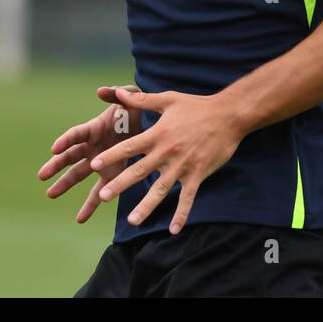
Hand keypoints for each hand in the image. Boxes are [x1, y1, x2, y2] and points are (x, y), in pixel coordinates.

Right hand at [37, 85, 142, 223]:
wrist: (147, 124)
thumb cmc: (134, 107)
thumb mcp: (129, 98)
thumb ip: (117, 93)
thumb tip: (102, 91)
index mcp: (94, 129)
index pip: (76, 134)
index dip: (65, 140)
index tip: (55, 149)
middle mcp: (92, 147)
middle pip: (70, 157)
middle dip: (56, 166)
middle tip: (42, 175)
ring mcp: (99, 162)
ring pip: (78, 175)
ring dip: (64, 185)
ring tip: (50, 194)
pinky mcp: (109, 174)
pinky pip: (98, 192)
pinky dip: (91, 204)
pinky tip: (81, 218)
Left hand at [89, 87, 243, 234]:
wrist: (228, 116)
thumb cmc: (196, 106)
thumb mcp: (167, 100)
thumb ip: (141, 100)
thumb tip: (116, 91)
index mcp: (158, 134)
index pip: (129, 147)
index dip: (111, 156)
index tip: (94, 166)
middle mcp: (167, 152)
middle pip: (139, 171)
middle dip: (120, 184)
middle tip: (102, 196)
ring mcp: (183, 166)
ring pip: (161, 189)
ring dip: (146, 206)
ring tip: (133, 221)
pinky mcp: (198, 175)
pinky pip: (188, 198)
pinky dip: (181, 214)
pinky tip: (174, 230)